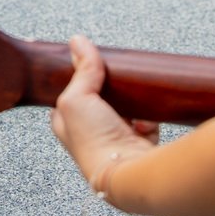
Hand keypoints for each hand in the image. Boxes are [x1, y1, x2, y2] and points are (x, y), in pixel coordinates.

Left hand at [51, 35, 156, 188]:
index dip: (76, 77)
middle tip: (115, 76)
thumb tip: (78, 42)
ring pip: (124, 108)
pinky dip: (148, 118)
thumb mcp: (77, 98)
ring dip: (131, 102)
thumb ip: (81, 70)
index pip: (67, 94)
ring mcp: (115, 139)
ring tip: (132, 96)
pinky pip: (147, 121)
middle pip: (98, 98)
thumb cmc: (94, 142)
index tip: (86, 60)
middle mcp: (89, 134)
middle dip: (108, 88)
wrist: (129, 173)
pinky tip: (144, 121)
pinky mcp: (140, 144)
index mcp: (66, 124)